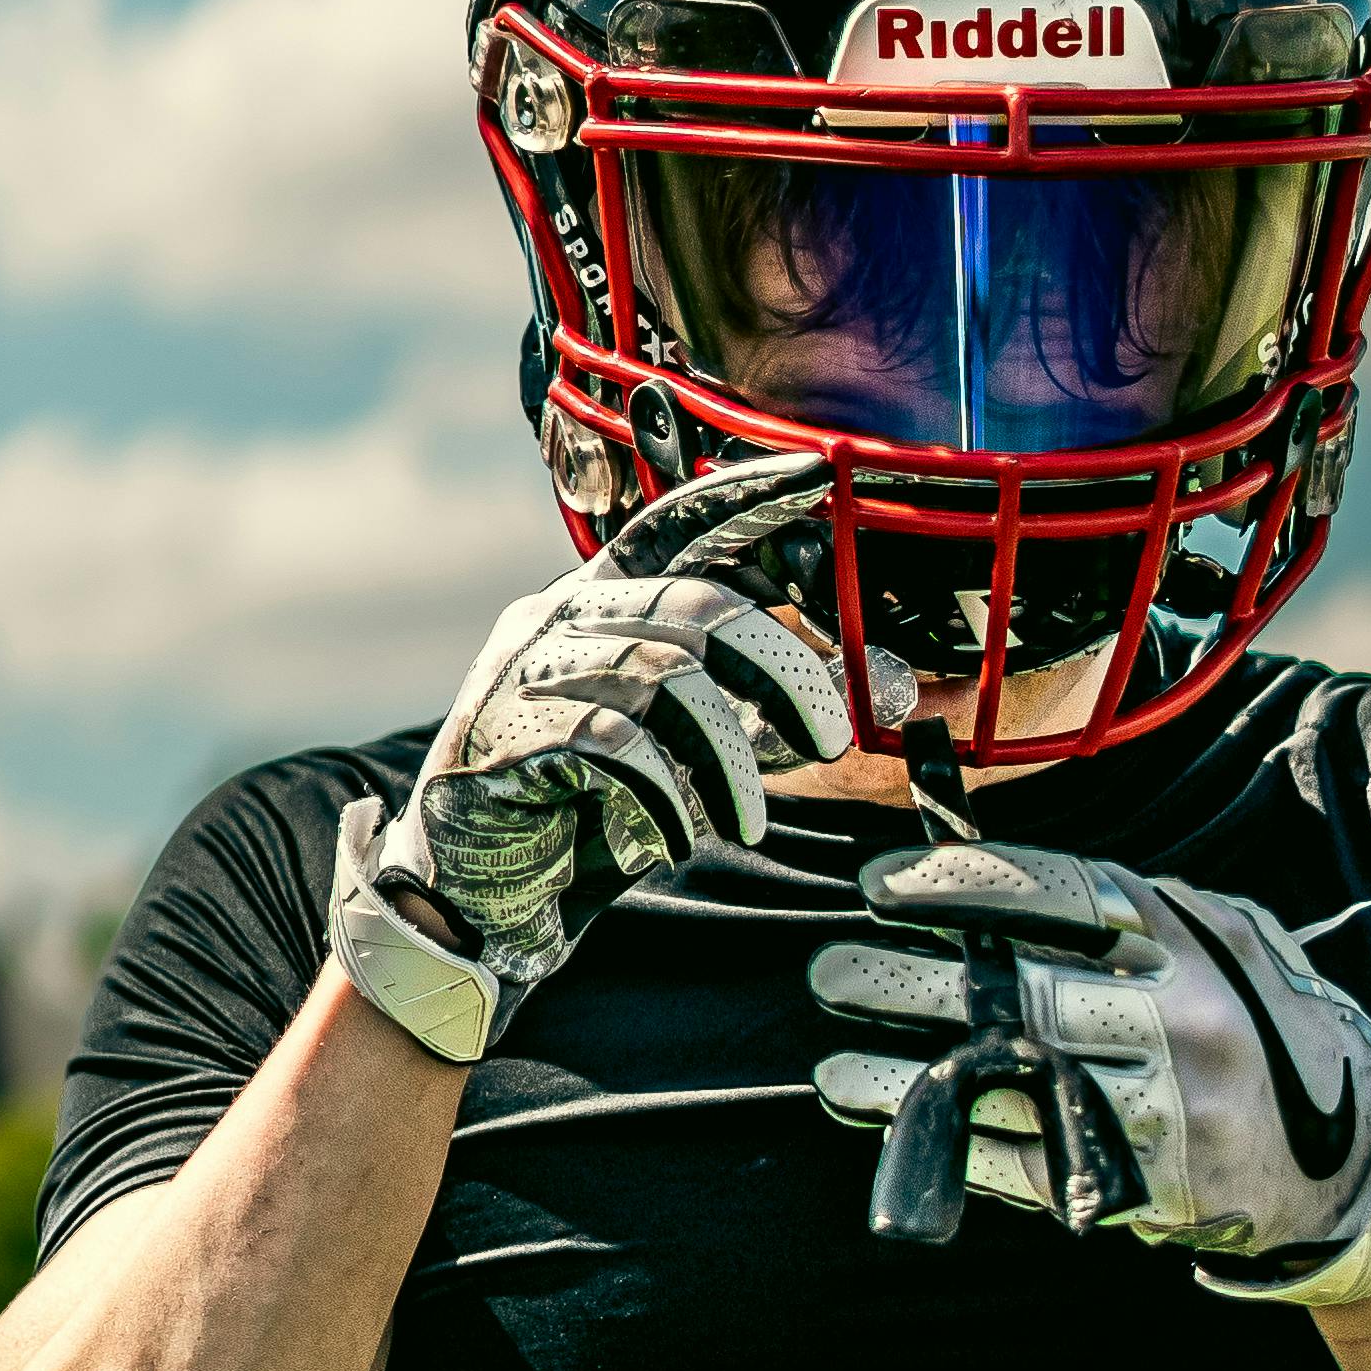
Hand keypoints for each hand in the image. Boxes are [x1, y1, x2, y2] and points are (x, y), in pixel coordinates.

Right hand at [328, 455, 854, 1065]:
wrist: (477, 896)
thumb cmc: (590, 814)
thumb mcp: (696, 756)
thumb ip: (778, 718)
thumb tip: (893, 692)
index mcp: (602, 602)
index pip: (676, 524)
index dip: (745, 496)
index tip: (816, 474)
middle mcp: (558, 618)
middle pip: (696, 607)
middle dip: (784, 669)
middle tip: (836, 737)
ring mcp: (522, 671)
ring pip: (664, 676)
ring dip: (727, 756)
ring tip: (748, 820)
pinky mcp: (503, 735)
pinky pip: (611, 743)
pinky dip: (664, 793)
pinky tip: (678, 836)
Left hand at [808, 827, 1370, 1306]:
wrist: (1353, 1157)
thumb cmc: (1266, 1022)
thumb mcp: (1225, 935)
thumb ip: (1131, 909)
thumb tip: (990, 879)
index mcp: (1195, 938)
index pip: (1060, 895)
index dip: (961, 888)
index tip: (879, 887)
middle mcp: (1184, 1018)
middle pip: (1021, 995)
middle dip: (911, 985)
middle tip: (829, 972)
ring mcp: (1167, 1108)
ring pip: (1012, 1085)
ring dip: (908, 1079)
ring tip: (833, 1069)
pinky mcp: (1147, 1186)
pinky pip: (1030, 1161)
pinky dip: (952, 1145)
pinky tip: (892, 1128)